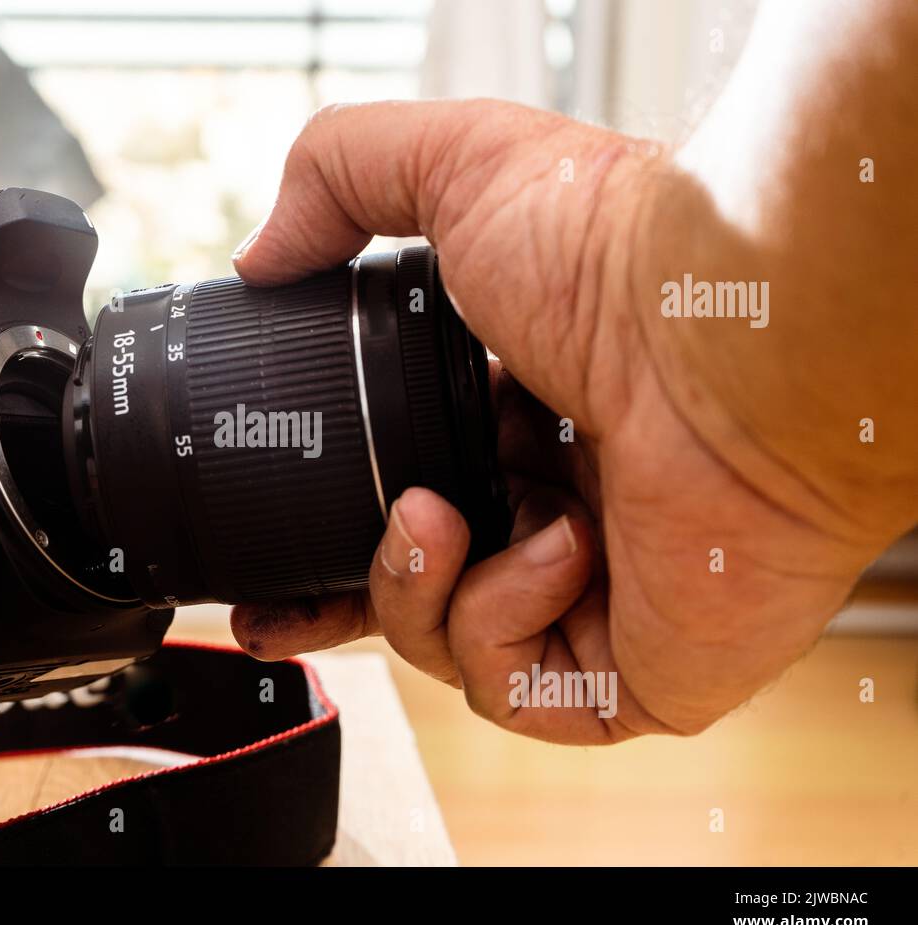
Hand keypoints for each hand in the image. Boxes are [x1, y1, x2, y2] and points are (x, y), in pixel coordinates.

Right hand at [228, 98, 909, 742]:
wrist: (733, 344)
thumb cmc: (622, 258)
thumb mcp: (455, 165)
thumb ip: (341, 175)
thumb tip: (260, 254)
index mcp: (519, 417)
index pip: (405, 492)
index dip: (329, 525)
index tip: (268, 537)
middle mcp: (557, 505)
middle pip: (414, 590)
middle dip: (337, 602)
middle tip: (277, 604)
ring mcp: (596, 594)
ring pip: (448, 646)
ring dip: (412, 586)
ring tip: (439, 517)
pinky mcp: (634, 672)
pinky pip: (519, 691)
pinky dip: (503, 617)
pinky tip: (558, 546)